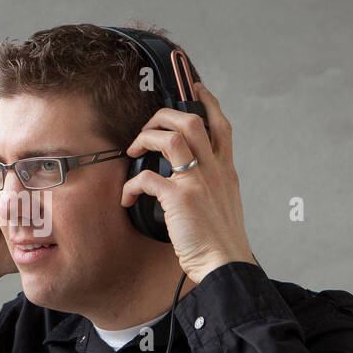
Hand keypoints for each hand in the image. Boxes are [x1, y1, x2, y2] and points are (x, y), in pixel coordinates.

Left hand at [120, 82, 257, 281]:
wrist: (225, 265)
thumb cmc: (220, 241)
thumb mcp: (225, 204)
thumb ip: (212, 184)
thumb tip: (191, 176)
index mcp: (226, 171)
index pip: (221, 125)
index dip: (208, 101)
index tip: (195, 87)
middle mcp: (214, 170)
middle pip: (191, 121)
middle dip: (163, 115)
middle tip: (147, 126)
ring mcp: (198, 182)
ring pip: (170, 138)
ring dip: (145, 138)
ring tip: (132, 151)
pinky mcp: (180, 198)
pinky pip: (147, 178)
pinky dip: (131, 185)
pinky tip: (126, 198)